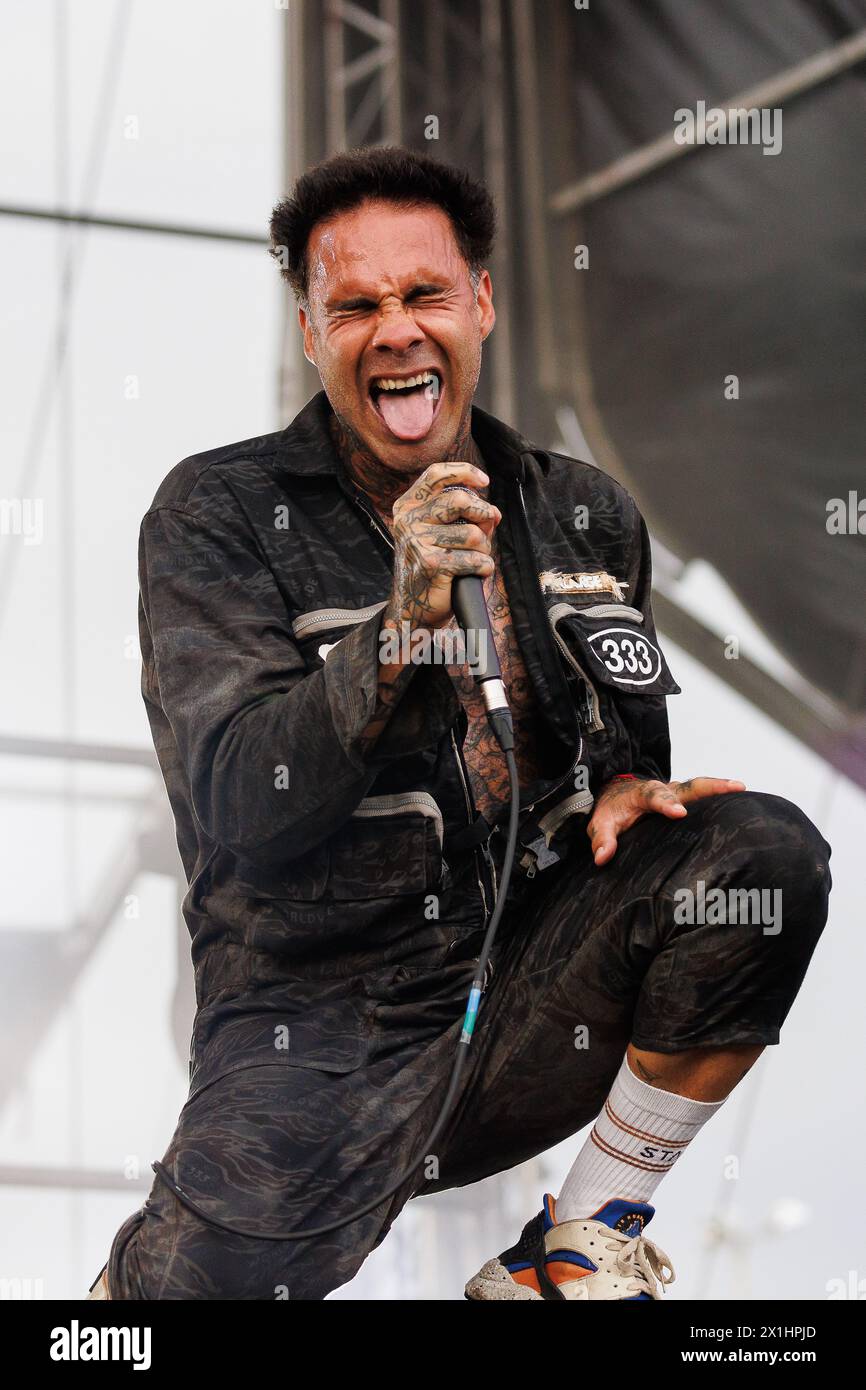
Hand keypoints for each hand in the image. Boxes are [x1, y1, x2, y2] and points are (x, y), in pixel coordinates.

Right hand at [385, 460, 500, 633]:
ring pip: (472, 533)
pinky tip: (475, 573)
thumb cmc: (433, 567)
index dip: (464, 472)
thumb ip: (465, 516)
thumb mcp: (442, 534)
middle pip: (459, 499)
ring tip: (474, 559)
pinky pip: (475, 559)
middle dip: (483, 514)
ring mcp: (418, 542)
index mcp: (408, 508)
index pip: (436, 475)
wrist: (415, 607)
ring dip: (483, 549)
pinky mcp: (432, 564)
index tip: (485, 481)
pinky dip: (483, 568)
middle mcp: (408, 521)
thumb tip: (493, 513)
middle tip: (486, 531)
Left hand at [588, 775, 746, 865]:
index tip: (679, 813)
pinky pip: (703, 797)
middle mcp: (664, 789)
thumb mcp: (599, 824)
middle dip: (711, 786)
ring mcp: (677, 793)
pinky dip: (720, 798)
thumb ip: (602, 839)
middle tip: (735, 786)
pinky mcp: (685, 799)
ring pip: (700, 789)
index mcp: (642, 794)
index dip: (667, 804)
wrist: (614, 794)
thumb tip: (602, 858)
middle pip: (690, 786)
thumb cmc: (610, 810)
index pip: (656, 796)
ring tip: (743, 790)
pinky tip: (741, 804)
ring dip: (721, 789)